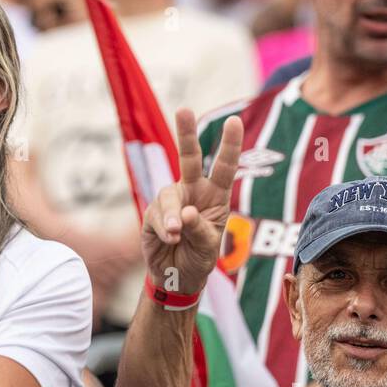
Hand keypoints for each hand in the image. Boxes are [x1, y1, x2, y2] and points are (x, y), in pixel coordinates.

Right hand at [141, 108, 242, 295]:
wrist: (176, 277)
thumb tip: (184, 212)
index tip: (234, 121)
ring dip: (172, 216)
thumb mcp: (208, 248)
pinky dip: (163, 228)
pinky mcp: (152, 213)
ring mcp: (171, 200)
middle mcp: (193, 192)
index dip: (229, 145)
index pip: (224, 167)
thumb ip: (200, 229)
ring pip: (169, 197)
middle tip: (184, 109)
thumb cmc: (198, 258)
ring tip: (176, 235)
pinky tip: (169, 239)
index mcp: (215, 196)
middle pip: (188, 158)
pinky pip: (156, 215)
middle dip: (185, 133)